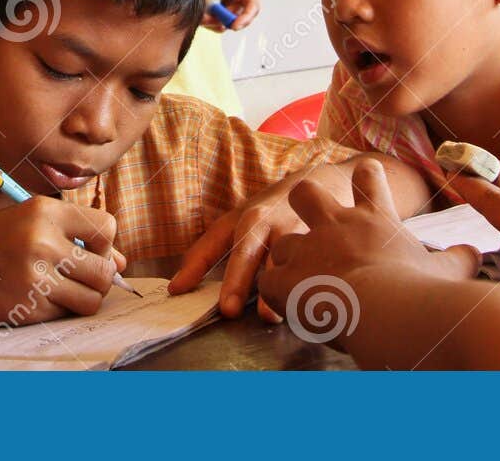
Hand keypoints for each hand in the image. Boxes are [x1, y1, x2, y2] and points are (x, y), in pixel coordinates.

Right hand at [0, 197, 126, 326]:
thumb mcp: (32, 222)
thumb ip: (77, 236)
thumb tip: (122, 264)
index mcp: (45, 211)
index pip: (106, 227)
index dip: (105, 243)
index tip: (90, 249)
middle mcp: (42, 241)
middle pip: (105, 269)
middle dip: (100, 277)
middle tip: (82, 276)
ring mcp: (35, 277)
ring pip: (93, 298)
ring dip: (85, 298)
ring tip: (65, 289)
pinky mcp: (28, 307)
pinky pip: (67, 313)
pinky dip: (60, 309)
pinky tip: (39, 298)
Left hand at [168, 165, 313, 317]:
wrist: (322, 183)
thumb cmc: (274, 210)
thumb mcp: (242, 221)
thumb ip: (211, 251)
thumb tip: (177, 287)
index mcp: (240, 219)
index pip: (212, 242)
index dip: (194, 267)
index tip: (178, 290)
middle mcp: (264, 220)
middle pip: (246, 250)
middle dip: (236, 280)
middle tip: (229, 310)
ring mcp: (293, 227)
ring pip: (281, 258)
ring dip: (275, 287)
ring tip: (270, 317)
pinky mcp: (322, 235)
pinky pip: (314, 262)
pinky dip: (310, 283)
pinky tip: (310, 304)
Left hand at [204, 0, 259, 31]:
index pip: (252, 7)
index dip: (245, 18)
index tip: (234, 25)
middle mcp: (240, 0)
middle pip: (235, 19)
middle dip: (222, 21)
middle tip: (208, 18)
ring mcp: (227, 5)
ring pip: (221, 22)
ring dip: (211, 21)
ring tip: (200, 13)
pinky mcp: (214, 9)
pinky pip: (210, 20)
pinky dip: (204, 19)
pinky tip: (198, 12)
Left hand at [257, 162, 477, 343]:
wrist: (394, 314)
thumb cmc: (425, 291)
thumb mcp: (448, 270)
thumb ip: (458, 258)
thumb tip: (475, 253)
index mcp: (374, 218)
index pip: (367, 176)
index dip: (364, 177)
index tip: (365, 180)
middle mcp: (335, 225)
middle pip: (305, 191)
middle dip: (304, 206)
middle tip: (314, 227)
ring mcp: (308, 249)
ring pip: (281, 242)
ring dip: (289, 261)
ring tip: (301, 284)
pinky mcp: (287, 280)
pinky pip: (268, 281)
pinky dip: (274, 293)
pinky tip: (286, 307)